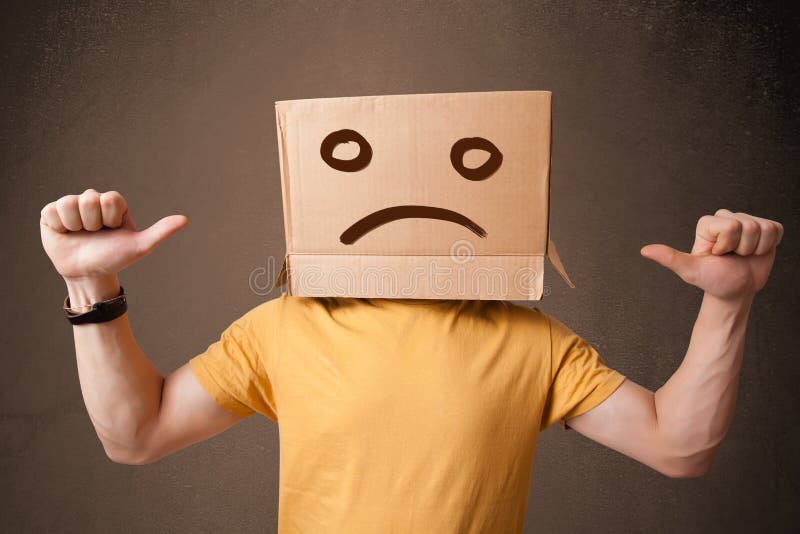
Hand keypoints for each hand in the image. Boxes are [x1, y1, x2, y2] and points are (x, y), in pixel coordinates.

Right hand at [40, 189, 188, 281]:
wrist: (89, 274)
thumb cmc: (115, 258)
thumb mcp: (139, 246)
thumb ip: (161, 231)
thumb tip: (185, 220)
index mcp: (113, 203)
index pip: (110, 199)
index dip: (110, 218)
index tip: (112, 230)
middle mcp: (93, 200)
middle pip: (89, 199)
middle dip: (93, 223)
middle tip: (95, 234)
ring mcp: (71, 205)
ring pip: (69, 203)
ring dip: (75, 225)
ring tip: (80, 235)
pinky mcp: (51, 213)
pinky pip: (52, 210)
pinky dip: (59, 226)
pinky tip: (66, 233)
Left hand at [640, 209, 782, 300]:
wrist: (736, 291)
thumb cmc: (713, 280)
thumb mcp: (690, 270)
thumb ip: (670, 258)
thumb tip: (645, 251)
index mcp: (707, 223)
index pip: (729, 226)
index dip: (727, 245)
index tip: (718, 255)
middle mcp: (726, 217)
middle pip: (747, 225)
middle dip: (741, 247)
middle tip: (731, 257)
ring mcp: (746, 221)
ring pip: (763, 228)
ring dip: (756, 248)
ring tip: (742, 256)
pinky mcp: (765, 228)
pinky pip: (776, 230)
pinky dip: (769, 246)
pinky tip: (756, 252)